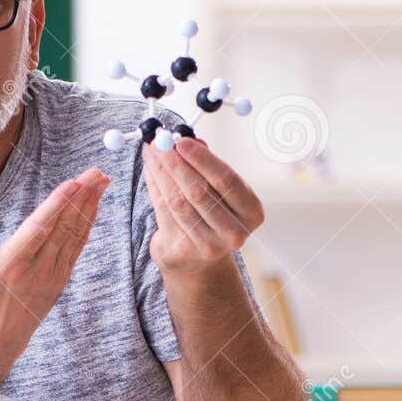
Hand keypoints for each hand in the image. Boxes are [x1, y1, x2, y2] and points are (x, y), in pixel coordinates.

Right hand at [0, 168, 108, 365]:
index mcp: (11, 266)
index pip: (39, 228)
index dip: (58, 204)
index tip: (74, 183)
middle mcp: (36, 271)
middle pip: (64, 227)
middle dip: (82, 197)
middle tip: (96, 172)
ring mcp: (50, 278)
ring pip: (74, 236)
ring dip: (89, 208)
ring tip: (101, 183)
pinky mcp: (58, 283)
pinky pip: (76, 250)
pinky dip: (86, 227)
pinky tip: (92, 211)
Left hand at [141, 136, 264, 274]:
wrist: (198, 260)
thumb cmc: (211, 215)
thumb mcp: (219, 190)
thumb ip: (207, 165)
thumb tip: (189, 140)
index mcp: (251, 212)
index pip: (226, 180)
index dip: (202, 159)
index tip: (182, 141)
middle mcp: (234, 232)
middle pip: (199, 191)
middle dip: (176, 162)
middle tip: (160, 142)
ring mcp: (208, 245)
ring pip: (177, 201)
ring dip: (161, 172)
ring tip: (152, 152)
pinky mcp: (182, 250)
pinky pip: (163, 211)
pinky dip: (154, 186)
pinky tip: (150, 170)